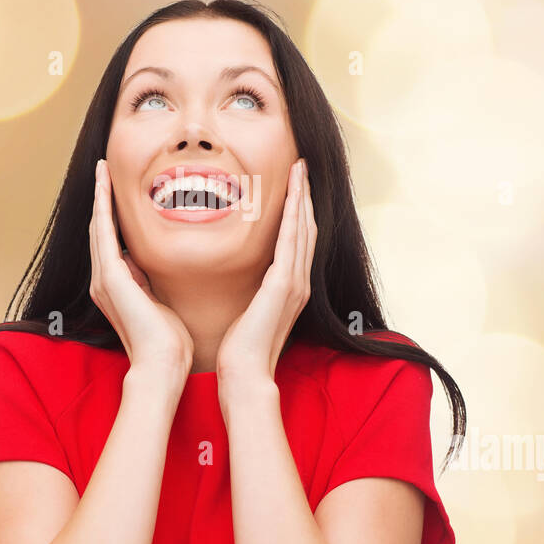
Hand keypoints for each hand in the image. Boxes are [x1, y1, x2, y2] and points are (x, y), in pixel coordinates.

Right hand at [89, 158, 193, 378]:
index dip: (111, 215)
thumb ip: (151, 284)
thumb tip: (152, 266)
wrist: (162, 365)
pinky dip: (102, 206)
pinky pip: (103, 232)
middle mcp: (104, 281)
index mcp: (116, 287)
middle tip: (103, 170)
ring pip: (98, 227)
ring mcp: (104, 278)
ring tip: (101, 171)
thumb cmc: (169, 342)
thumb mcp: (160, 304)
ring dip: (99, 196)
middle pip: (100, 230)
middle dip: (101, 200)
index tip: (115, 191)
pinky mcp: (110, 276)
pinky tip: (103, 185)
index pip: (111, 242)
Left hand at [216, 158, 315, 386]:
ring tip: (301, 171)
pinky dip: (295, 215)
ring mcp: (295, 283)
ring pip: (303, 229)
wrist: (245, 375)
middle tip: (302, 168)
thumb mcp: (247, 312)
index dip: (299, 211)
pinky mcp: (284, 285)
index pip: (298, 241)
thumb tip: (237, 278)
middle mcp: (299, 282)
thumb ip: (251, 293)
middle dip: (305, 196)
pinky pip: (292, 241)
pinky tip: (294, 195)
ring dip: (303, 197)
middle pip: (307, 229)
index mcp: (290, 288)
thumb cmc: (241, 350)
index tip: (294, 186)